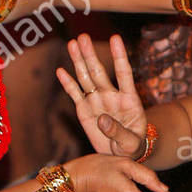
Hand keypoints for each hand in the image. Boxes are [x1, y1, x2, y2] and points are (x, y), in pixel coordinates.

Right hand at [57, 34, 145, 156]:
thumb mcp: (130, 143)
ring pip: (86, 78)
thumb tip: (102, 119)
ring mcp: (97, 101)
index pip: (124, 74)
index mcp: (129, 100)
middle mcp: (112, 96)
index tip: (115, 38)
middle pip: (99, 72)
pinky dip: (68, 83)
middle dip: (91, 55)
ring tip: (73, 43)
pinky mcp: (84, 110)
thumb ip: (118, 132)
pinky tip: (61, 71)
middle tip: (83, 37)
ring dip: (79, 61)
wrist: (121, 154)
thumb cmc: (131, 147)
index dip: (119, 56)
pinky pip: (75, 94)